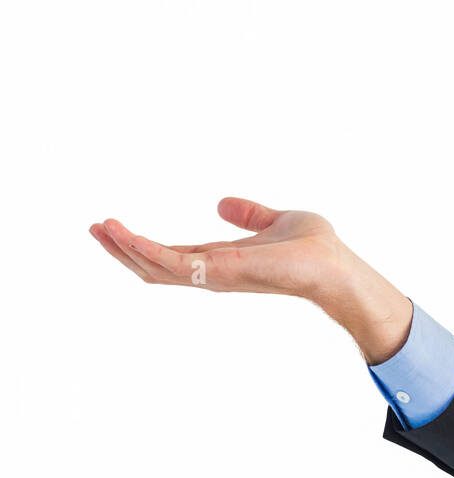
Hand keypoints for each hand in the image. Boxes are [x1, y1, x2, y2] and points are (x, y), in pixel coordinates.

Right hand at [89, 196, 342, 300]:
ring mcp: (212, 275)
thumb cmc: (315, 249)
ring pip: (154, 267)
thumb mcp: (276, 221)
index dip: (144, 244)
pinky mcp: (215, 272)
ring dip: (124, 248)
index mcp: (222, 260)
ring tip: (100, 227)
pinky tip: (122, 231)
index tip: (116, 226)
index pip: (174, 255)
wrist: (335, 265)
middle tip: (95, 228)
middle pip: (154, 266)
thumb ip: (250, 214)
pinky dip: (142, 248)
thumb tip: (222, 202)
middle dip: (122, 249)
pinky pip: (168, 263)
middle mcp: (213, 272)